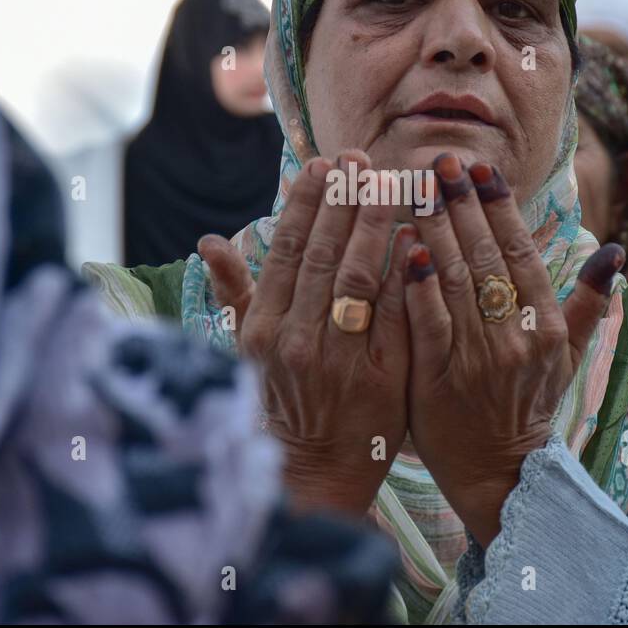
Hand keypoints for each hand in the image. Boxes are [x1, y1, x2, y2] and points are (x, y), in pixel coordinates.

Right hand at [200, 150, 416, 516]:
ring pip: (362, 277)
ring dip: (378, 224)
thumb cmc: (281, 399)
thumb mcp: (248, 347)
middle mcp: (298, 339)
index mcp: (264, 327)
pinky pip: (397, 314)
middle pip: (327, 255)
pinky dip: (407, 273)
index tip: (322, 164)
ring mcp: (341, 358)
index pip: (288, 250)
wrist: (313, 468)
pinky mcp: (383, 376)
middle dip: (346, 201)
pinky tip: (419, 237)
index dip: (307, 204)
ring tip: (393, 183)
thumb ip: (236, 291)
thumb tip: (208, 240)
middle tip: (362, 158)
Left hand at [402, 153, 623, 543]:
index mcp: (547, 325)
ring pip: (455, 281)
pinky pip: (428, 321)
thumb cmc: (529, 402)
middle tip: (441, 160)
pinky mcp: (439, 378)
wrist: (498, 469)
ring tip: (418, 188)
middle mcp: (516, 338)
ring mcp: (477, 358)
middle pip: (486, 257)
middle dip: (463, 205)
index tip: (481, 168)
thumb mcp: (569, 354)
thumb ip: (588, 300)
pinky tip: (404, 246)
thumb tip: (614, 249)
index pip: (522, 252)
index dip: (500, 207)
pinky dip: (417, 283)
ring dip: (436, 230)